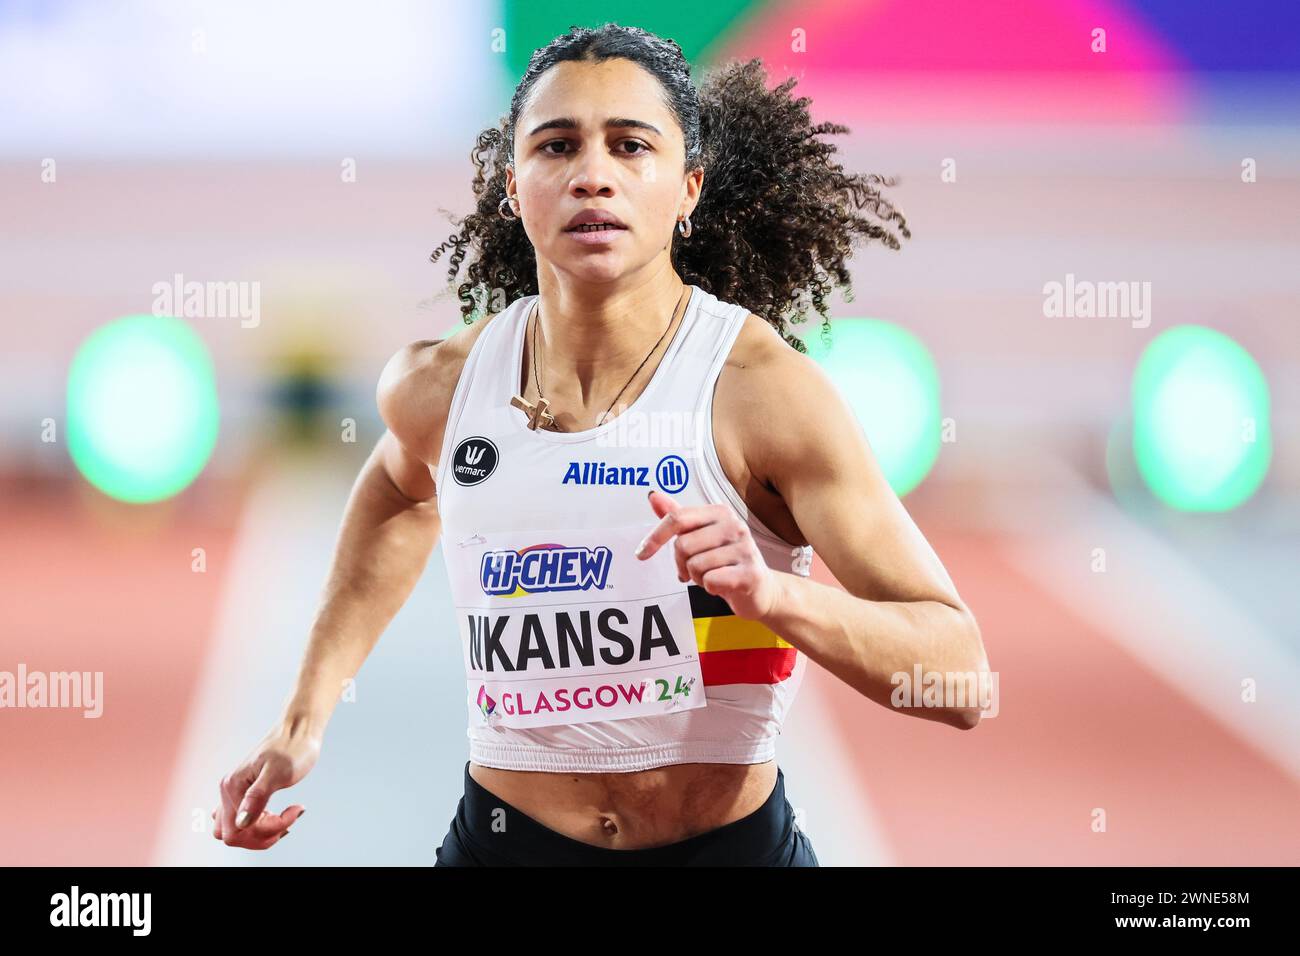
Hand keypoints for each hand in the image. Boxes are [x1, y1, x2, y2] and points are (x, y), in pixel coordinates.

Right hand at [212, 723, 317, 848]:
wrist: (300, 729)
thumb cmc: (293, 747)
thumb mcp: (278, 773)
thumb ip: (257, 797)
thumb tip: (241, 822)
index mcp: (233, 786)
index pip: (237, 830)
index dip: (264, 830)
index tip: (289, 815)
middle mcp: (229, 791)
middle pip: (232, 835)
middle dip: (261, 835)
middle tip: (287, 819)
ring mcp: (236, 793)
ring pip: (237, 831)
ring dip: (262, 832)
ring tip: (286, 817)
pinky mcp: (245, 794)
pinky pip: (244, 822)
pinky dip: (262, 826)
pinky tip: (280, 817)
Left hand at [635, 490, 780, 620]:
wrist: (762, 590)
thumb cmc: (727, 562)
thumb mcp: (701, 536)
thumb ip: (678, 517)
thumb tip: (653, 496)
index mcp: (720, 512)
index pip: (677, 518)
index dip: (655, 537)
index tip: (641, 553)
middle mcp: (735, 526)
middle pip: (683, 545)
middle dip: (681, 564)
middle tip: (694, 570)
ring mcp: (745, 549)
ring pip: (695, 566)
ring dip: (697, 578)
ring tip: (712, 576)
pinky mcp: (750, 573)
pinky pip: (710, 581)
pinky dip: (710, 588)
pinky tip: (722, 585)